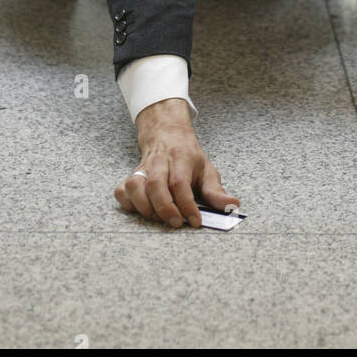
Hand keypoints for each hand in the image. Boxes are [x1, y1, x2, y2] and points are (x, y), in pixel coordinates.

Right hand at [114, 97, 239, 228]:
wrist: (167, 134)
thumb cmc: (188, 157)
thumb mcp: (207, 170)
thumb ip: (217, 192)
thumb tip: (234, 205)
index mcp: (181, 158)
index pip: (180, 183)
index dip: (187, 205)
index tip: (195, 221)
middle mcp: (159, 162)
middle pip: (156, 184)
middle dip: (165, 207)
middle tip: (175, 223)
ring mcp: (142, 168)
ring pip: (135, 185)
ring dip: (144, 206)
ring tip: (158, 218)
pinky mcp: (131, 175)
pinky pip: (122, 189)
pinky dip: (128, 203)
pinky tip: (141, 210)